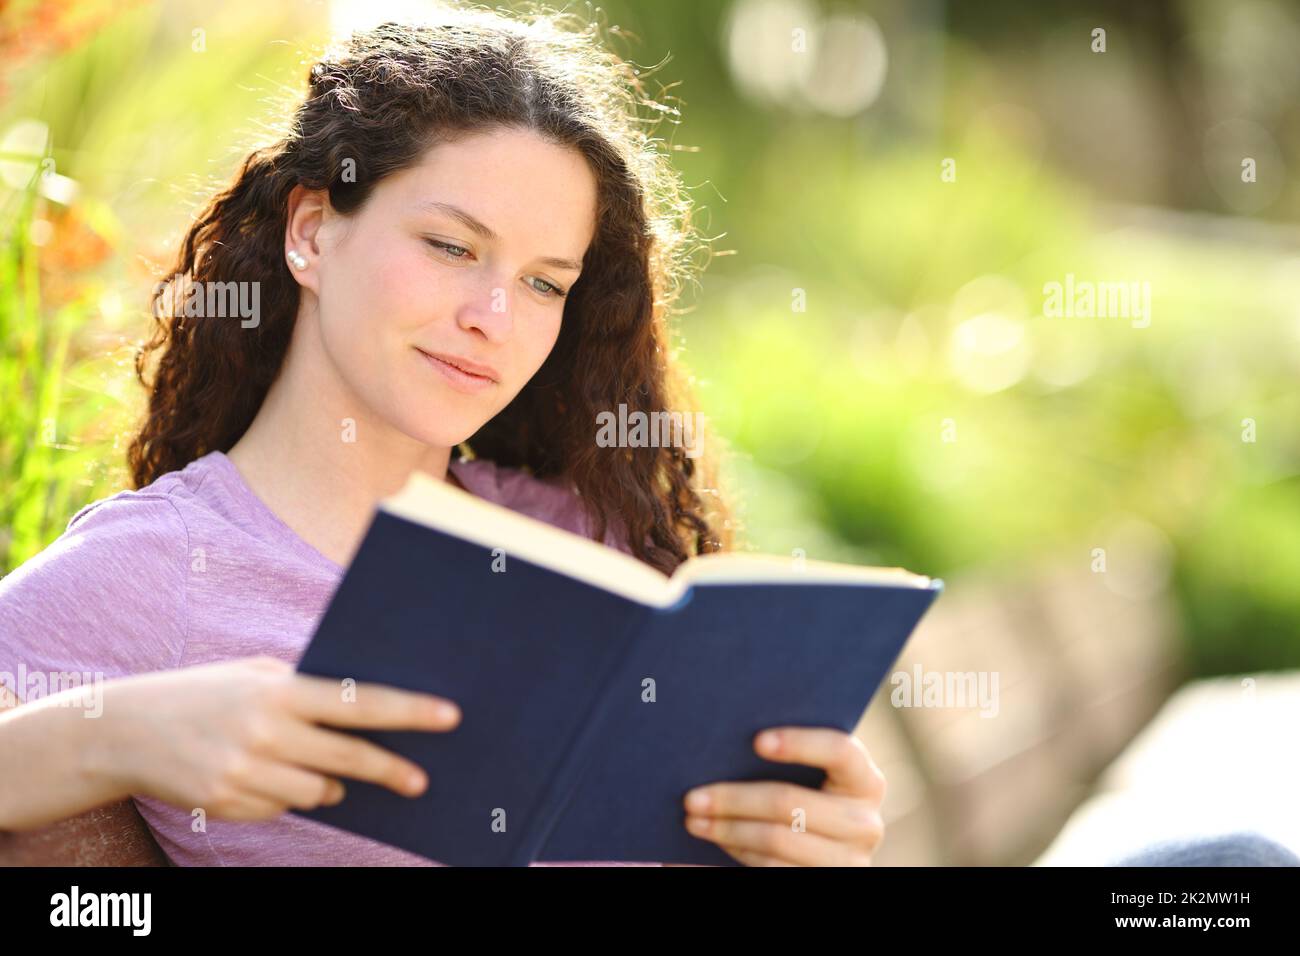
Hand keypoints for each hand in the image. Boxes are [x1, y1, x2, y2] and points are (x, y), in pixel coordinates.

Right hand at [96, 656, 460, 820]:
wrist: (125, 729)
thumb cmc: (205, 692)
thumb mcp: (255, 673)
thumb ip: (306, 685)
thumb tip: (365, 705)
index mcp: (279, 691)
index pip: (359, 702)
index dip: (409, 711)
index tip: (450, 716)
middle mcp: (266, 733)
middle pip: (349, 758)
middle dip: (392, 770)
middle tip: (421, 781)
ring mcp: (246, 773)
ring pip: (318, 792)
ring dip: (329, 784)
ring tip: (311, 765)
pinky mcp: (228, 804)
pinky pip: (282, 808)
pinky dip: (285, 795)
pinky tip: (262, 774)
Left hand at [680, 727, 884, 865]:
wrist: (829, 846)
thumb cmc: (811, 793)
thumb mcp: (815, 775)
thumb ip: (790, 754)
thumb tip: (729, 733)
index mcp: (866, 781)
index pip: (840, 751)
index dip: (800, 743)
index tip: (756, 740)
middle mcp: (865, 823)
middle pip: (790, 802)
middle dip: (734, 798)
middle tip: (692, 796)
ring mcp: (848, 861)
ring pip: (775, 839)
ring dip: (727, 829)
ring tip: (694, 819)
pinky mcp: (827, 881)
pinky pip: (772, 866)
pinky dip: (738, 850)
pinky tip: (718, 837)